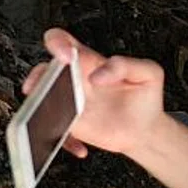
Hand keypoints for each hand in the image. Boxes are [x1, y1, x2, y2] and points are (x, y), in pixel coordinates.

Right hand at [26, 29, 167, 160]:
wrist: (146, 130)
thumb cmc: (144, 97)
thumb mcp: (148, 73)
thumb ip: (126, 64)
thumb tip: (100, 73)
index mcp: (88, 61)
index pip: (62, 41)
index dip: (57, 43)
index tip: (67, 56)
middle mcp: (73, 80)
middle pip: (42, 70)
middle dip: (38, 77)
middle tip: (50, 87)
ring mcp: (68, 103)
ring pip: (41, 100)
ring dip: (42, 109)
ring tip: (58, 118)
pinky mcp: (69, 125)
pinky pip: (54, 130)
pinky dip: (66, 141)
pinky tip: (81, 147)